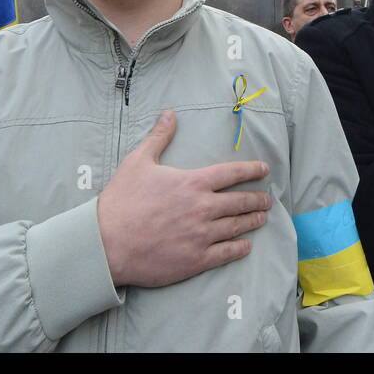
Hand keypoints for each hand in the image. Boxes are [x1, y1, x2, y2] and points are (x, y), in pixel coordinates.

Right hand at [97, 110, 272, 287]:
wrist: (106, 243)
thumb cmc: (121, 201)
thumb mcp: (138, 162)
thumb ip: (159, 137)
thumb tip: (169, 114)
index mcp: (193, 183)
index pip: (233, 173)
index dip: (252, 170)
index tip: (264, 169)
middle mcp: (203, 208)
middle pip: (241, 202)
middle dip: (257, 200)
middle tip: (267, 200)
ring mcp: (202, 235)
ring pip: (237, 227)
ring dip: (253, 221)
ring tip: (261, 218)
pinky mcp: (196, 259)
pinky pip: (226, 253)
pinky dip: (240, 248)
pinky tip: (246, 246)